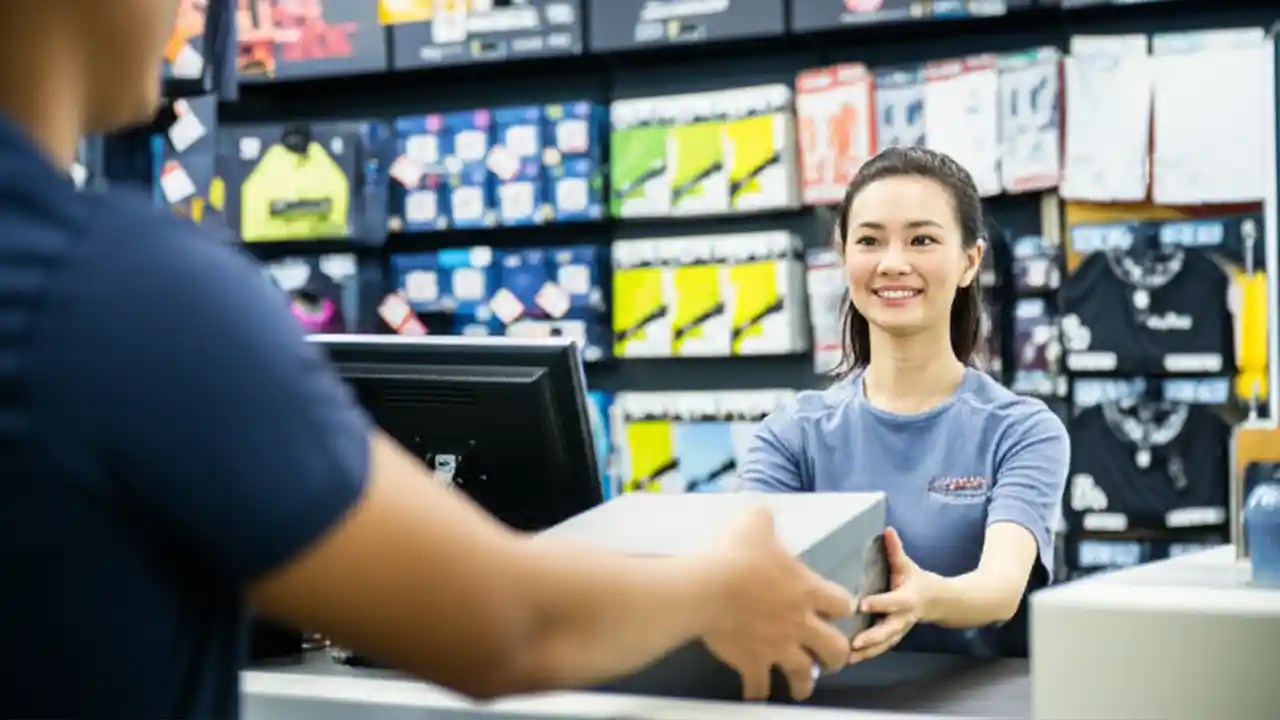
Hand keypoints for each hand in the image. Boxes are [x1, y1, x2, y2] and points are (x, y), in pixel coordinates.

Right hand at [699, 506, 855, 701]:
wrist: (705, 589)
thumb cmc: (732, 554)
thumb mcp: (753, 521)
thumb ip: (764, 518)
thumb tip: (763, 513)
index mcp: (806, 589)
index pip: (842, 603)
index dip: (843, 606)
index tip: (840, 608)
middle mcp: (799, 622)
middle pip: (834, 648)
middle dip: (837, 655)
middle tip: (832, 656)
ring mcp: (777, 646)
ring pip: (804, 675)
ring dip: (805, 683)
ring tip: (802, 687)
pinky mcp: (751, 662)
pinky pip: (759, 686)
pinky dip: (757, 693)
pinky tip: (755, 695)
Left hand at [848, 527, 931, 663]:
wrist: (938, 603)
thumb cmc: (917, 580)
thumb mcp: (908, 565)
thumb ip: (896, 549)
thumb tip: (887, 529)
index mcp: (907, 598)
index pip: (892, 601)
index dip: (879, 603)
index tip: (862, 604)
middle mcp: (903, 618)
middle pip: (889, 630)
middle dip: (872, 637)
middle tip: (854, 643)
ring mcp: (899, 630)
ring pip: (884, 644)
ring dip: (867, 652)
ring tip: (848, 657)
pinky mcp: (893, 638)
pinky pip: (880, 649)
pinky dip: (866, 655)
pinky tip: (849, 660)